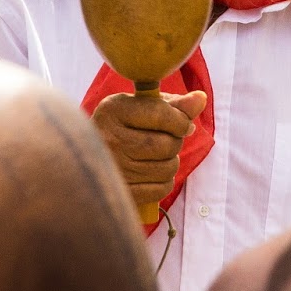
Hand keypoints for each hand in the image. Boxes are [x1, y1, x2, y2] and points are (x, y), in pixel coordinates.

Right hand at [91, 90, 208, 209]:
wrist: (89, 158)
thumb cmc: (123, 127)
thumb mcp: (140, 107)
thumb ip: (173, 104)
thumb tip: (201, 99)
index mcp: (113, 110)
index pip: (161, 114)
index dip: (182, 120)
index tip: (183, 123)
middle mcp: (110, 139)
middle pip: (168, 144)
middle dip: (175, 142)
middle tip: (165, 140)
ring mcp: (115, 168)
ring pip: (168, 167)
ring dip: (171, 162)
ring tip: (156, 156)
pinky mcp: (122, 192)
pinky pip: (162, 188)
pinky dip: (164, 181)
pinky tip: (152, 172)